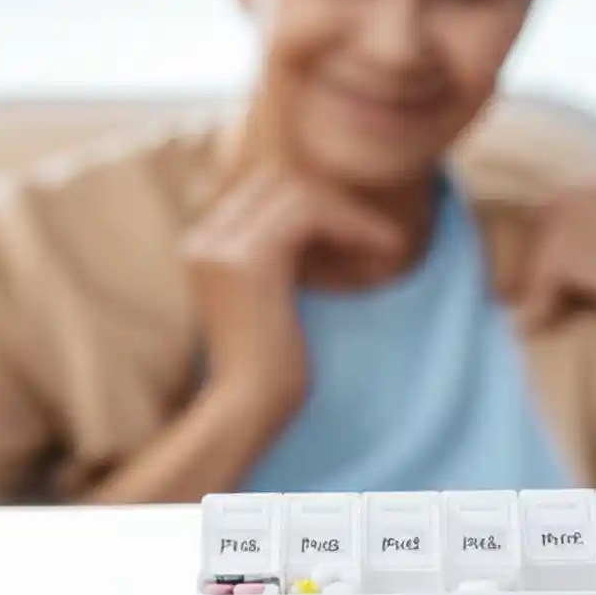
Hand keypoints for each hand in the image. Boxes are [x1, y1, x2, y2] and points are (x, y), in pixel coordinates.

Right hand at [180, 168, 403, 437]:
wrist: (248, 412)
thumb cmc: (272, 373)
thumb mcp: (281, 305)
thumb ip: (287, 266)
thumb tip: (328, 236)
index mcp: (207, 246)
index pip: (269, 192)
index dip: (324, 209)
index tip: (364, 243)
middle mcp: (205, 237)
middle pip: (283, 182)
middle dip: (340, 206)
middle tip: (384, 241)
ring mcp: (220, 244)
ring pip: (300, 191)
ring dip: (354, 216)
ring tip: (391, 250)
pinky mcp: (248, 259)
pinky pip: (310, 213)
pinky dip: (355, 227)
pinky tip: (387, 255)